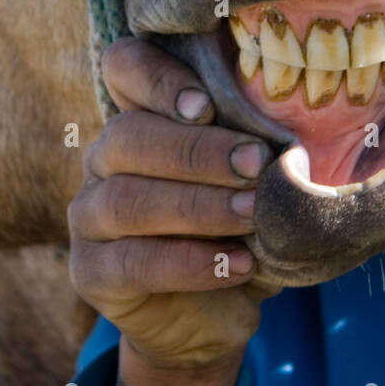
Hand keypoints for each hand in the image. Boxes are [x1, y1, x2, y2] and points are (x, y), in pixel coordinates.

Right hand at [68, 37, 275, 378]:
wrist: (212, 316)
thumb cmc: (238, 229)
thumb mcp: (253, 182)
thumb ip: (257, 152)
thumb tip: (295, 143)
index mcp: (143, 117)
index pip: (124, 69)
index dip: (157, 78)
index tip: (207, 104)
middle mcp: (105, 159)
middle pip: (128, 135)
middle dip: (197, 150)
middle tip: (255, 165)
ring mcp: (89, 216)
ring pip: (127, 200)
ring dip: (198, 206)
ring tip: (252, 214)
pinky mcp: (91, 272)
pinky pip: (132, 262)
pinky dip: (190, 263)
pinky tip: (237, 265)